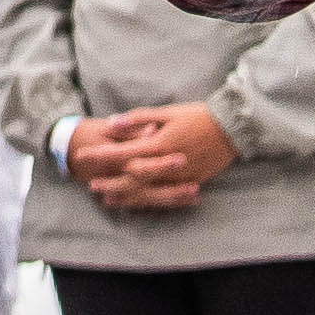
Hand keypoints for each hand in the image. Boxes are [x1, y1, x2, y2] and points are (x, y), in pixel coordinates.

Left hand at [70, 105, 238, 210]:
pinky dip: (147, 200)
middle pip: (131, 178)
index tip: (82, 156)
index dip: (101, 156)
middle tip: (89, 184)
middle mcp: (167, 165)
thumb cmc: (198, 116)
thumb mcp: (167, 112)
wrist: (233, 129)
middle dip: (109, 181)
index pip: (123, 153)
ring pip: (146, 192)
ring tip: (106, 198)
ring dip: (125, 195)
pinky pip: (164, 196)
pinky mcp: (190, 183)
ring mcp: (179, 178)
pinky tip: (135, 201)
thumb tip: (112, 124)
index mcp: (159, 144)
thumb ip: (138, 120)